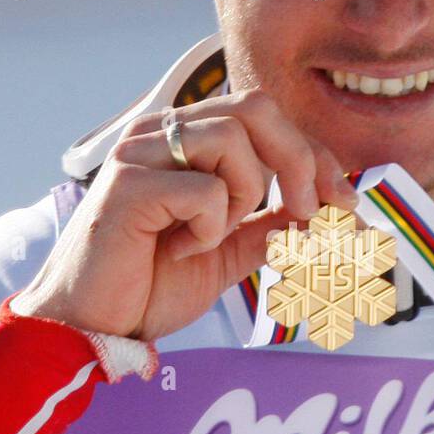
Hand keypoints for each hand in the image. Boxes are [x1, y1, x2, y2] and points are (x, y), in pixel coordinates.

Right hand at [12, 89, 358, 341]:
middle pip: (255, 107)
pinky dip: (210, 225)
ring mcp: (139, 154)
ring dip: (248, 194)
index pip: (265, 118)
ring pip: (231, 137)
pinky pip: (204, 188)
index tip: (344, 203)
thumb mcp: (227, 252)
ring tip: (219, 233)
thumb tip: (326, 212)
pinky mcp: (126, 184)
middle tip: (306, 213)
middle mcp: (159, 133)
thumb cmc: (146, 287)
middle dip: (299, 160)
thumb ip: (269, 226)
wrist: (89, 327)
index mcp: (184, 140)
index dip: (314, 155)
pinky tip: (183, 247)